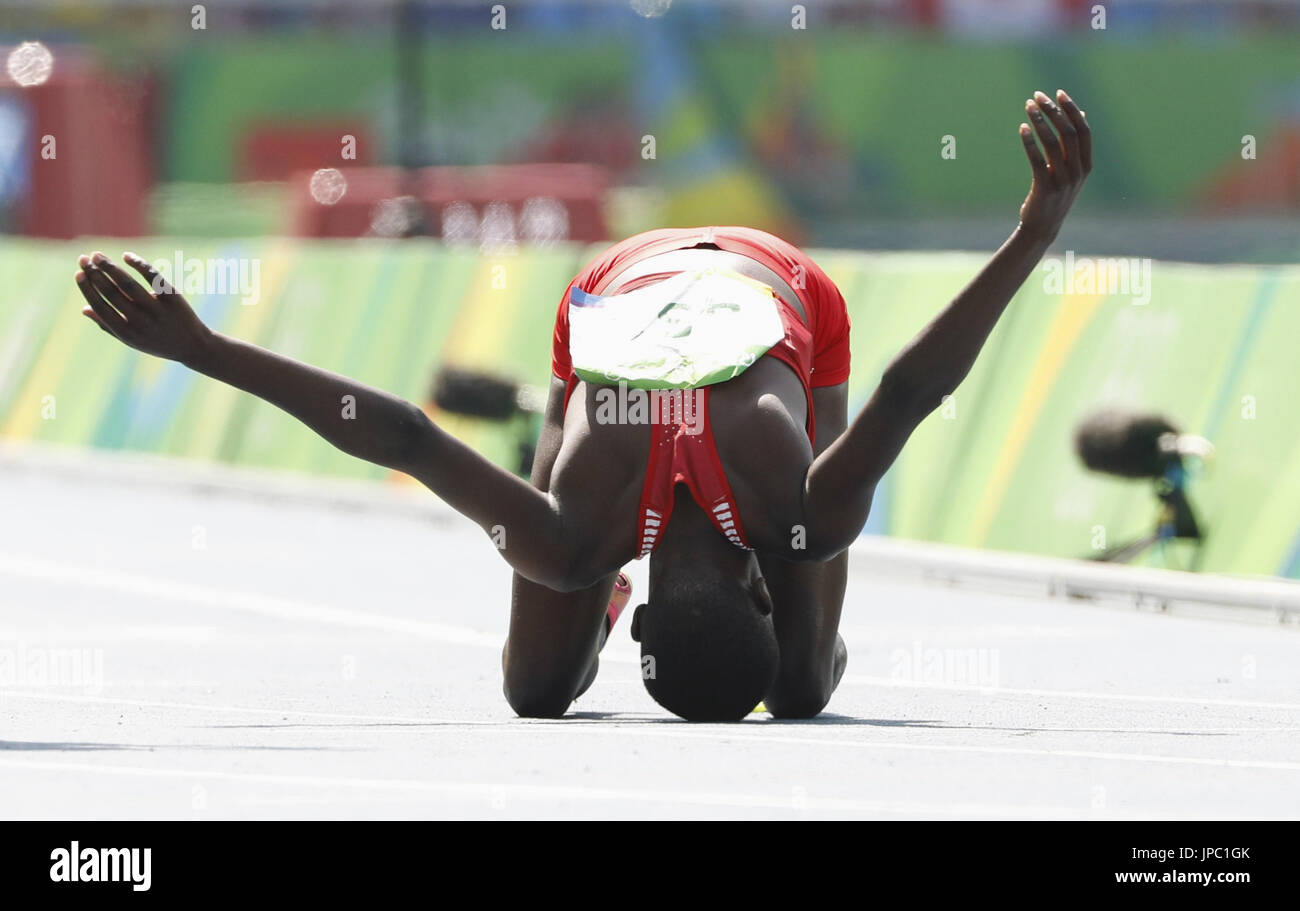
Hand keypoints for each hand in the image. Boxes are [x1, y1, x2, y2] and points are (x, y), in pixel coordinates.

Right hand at [75, 251, 212, 364]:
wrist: (194, 347)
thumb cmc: (158, 342)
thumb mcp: (132, 340)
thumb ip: (109, 326)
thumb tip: (84, 308)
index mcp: (126, 332)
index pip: (101, 307)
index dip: (88, 288)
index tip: (79, 273)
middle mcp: (140, 321)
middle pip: (112, 293)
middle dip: (95, 274)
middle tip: (83, 258)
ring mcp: (157, 310)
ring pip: (129, 284)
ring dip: (110, 267)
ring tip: (97, 255)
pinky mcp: (173, 298)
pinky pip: (153, 277)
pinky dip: (139, 264)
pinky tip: (126, 256)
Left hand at [1017, 89, 1091, 242]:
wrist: (1043, 227)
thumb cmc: (1055, 194)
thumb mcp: (1070, 170)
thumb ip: (1074, 145)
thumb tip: (1081, 113)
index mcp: (1086, 165)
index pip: (1083, 130)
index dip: (1071, 109)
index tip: (1058, 92)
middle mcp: (1078, 172)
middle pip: (1068, 133)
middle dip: (1053, 111)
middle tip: (1037, 96)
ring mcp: (1063, 181)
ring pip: (1052, 144)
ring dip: (1039, 122)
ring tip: (1027, 107)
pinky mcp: (1046, 189)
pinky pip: (1037, 160)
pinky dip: (1029, 142)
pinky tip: (1022, 129)